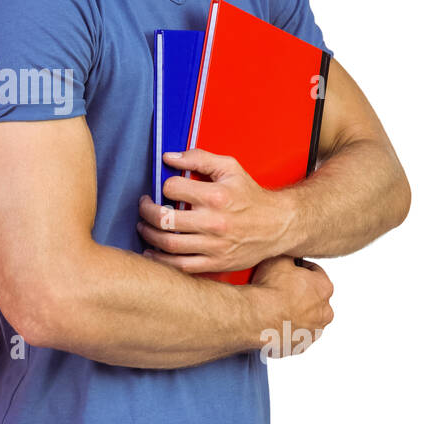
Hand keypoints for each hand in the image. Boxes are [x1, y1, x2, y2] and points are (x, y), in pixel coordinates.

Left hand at [138, 149, 293, 273]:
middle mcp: (214, 222)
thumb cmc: (251, 195)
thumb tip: (170, 157)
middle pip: (164, 218)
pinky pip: (181, 266)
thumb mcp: (230, 168)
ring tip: (144, 226)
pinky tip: (152, 252)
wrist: (278, 225)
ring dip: (149, 235)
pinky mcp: (215, 263)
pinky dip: (161, 260)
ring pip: (168, 243)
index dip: (165, 186)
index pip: (173, 189)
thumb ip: (199, 158)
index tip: (165, 188)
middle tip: (144, 207)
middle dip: (147, 211)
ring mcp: (214, 246)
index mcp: (216, 196)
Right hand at [250, 255, 333, 357]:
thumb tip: (287, 252)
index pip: (315, 273)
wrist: (256, 318)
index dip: (299, 270)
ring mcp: (312, 331)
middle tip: (279, 289)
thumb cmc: (269, 290)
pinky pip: (293, 334)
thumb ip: (288, 256)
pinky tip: (271, 321)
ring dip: (293, 313)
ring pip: (304, 318)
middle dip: (298, 293)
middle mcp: (324, 312)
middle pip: (312, 298)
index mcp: (324, 288)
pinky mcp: (299, 346)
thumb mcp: (279, 259)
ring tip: (274, 307)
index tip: (288, 271)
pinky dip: (285, 329)